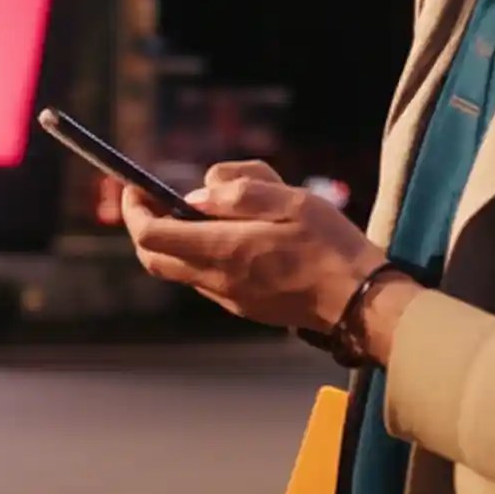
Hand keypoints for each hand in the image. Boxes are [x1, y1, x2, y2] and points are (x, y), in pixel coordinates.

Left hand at [122, 160, 389, 332]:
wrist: (360, 302)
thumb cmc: (332, 246)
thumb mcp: (292, 200)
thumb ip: (240, 193)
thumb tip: (197, 195)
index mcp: (225, 249)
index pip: (152, 234)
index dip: (134, 209)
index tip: (135, 187)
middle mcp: (217, 278)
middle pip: (153, 258)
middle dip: (143, 226)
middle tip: (151, 199)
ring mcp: (228, 297)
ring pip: (177, 269)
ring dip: (173, 240)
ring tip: (200, 210)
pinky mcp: (242, 306)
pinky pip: (203, 279)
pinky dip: (197, 254)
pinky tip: (226, 235)